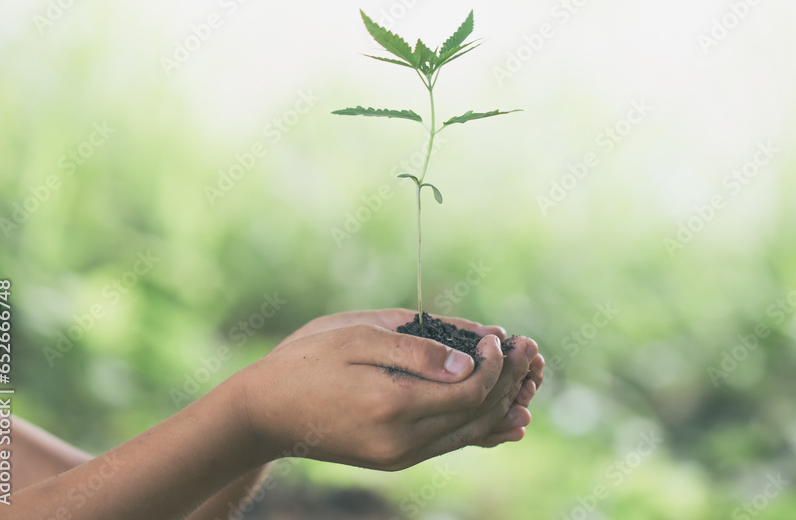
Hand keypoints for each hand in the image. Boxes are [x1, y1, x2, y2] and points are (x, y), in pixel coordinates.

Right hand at [236, 320, 534, 469]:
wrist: (264, 412)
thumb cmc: (306, 361)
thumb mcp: (358, 337)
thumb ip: (416, 350)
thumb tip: (469, 362)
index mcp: (391, 405)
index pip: (468, 392)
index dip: (495, 366)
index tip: (501, 338)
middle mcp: (400, 441)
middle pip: (477, 415)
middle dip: (510, 382)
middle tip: (532, 351)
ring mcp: (399, 455)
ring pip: (469, 434)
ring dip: (503, 404)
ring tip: (530, 377)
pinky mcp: (396, 458)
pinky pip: (451, 445)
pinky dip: (483, 429)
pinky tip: (509, 420)